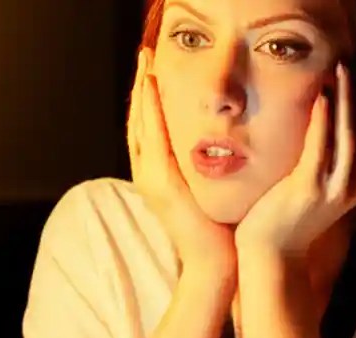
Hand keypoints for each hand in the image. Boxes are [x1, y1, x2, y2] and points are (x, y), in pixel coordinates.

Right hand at [128, 48, 235, 279]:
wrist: (215, 263)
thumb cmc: (217, 230)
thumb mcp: (207, 192)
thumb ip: (202, 170)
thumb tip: (215, 148)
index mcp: (158, 176)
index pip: (147, 129)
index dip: (146, 99)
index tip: (152, 72)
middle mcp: (148, 175)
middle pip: (138, 122)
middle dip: (140, 87)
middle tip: (143, 56)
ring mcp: (150, 178)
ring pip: (139, 125)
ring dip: (141, 92)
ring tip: (144, 63)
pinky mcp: (160, 182)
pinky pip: (151, 138)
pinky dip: (148, 111)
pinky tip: (151, 88)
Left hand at [234, 63, 355, 261]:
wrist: (273, 253)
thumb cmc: (289, 216)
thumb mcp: (319, 185)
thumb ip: (331, 160)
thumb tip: (329, 123)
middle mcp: (355, 184)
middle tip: (354, 62)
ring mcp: (335, 187)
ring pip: (349, 133)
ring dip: (347, 98)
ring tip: (342, 70)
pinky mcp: (311, 188)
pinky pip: (321, 146)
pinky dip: (324, 119)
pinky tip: (322, 96)